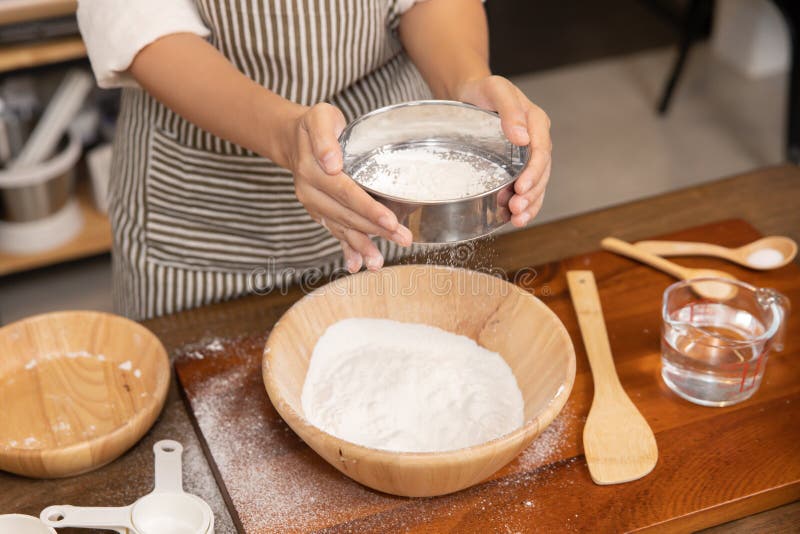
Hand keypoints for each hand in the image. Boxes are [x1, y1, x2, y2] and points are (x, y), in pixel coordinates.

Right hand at [283, 103, 412, 272]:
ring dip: (362, 246)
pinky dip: (346, 249)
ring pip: (342, 228)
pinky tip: (357, 265)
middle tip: (403, 240)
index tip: (389, 221)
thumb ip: (325, 138)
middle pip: (348, 215)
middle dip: (376, 230)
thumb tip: (333, 163)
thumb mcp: (320, 118)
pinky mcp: (319, 212)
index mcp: (313, 170)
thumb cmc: (315, 124)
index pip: (345, 192)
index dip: (368, 208)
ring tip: (379, 263)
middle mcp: (311, 192)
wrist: (294, 138)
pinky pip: (334, 232)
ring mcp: (314, 205)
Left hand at [457, 76, 551, 226]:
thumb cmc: (483, 90)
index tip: (521, 187)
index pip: (541, 151)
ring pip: (537, 184)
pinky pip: (526, 187)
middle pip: (542, 172)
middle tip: (517, 208)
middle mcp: (535, 140)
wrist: (470, 94)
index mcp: (536, 122)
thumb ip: (509, 109)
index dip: (534, 172)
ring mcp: (527, 155)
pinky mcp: (516, 166)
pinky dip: (523, 204)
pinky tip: (515, 218)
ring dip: (530, 204)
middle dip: (532, 193)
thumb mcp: (495, 89)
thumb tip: (522, 137)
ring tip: (518, 219)